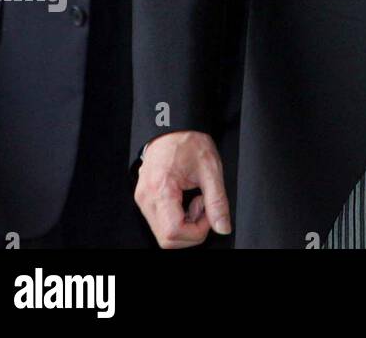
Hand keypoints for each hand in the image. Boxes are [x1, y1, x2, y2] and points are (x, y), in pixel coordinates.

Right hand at [134, 130, 230, 247]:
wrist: (173, 127)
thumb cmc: (189, 141)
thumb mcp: (210, 169)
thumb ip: (217, 201)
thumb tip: (222, 227)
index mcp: (160, 190)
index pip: (173, 233)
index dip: (196, 231)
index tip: (207, 210)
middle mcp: (146, 199)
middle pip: (167, 239)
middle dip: (192, 230)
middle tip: (203, 205)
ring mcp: (143, 201)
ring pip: (163, 234)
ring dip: (185, 225)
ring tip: (196, 199)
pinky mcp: (145, 200)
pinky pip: (161, 222)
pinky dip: (178, 219)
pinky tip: (187, 201)